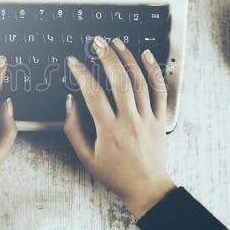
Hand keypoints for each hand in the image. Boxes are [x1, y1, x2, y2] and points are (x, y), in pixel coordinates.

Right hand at [64, 37, 175, 218]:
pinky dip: (153, 71)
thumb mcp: (85, 156)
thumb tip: (70, 102)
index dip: (81, 73)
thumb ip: (73, 128)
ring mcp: (147, 119)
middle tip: (96, 42)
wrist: (146, 188)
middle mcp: (129, 121)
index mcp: (109, 130)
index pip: (92, 93)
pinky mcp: (159, 119)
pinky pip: (159, 91)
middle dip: (106, 57)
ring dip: (127, 58)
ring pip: (138, 81)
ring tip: (116, 42)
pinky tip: (145, 55)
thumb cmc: (114, 174)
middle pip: (118, 81)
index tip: (73, 61)